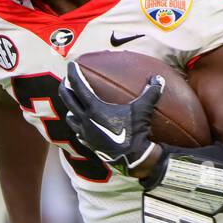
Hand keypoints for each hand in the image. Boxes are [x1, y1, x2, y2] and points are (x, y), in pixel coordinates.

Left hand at [58, 60, 163, 176]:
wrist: (132, 158)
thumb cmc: (135, 132)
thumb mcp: (143, 110)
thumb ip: (150, 92)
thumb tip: (158, 78)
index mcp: (94, 109)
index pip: (79, 86)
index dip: (73, 74)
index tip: (71, 64)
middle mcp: (85, 120)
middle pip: (68, 100)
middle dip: (65, 88)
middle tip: (65, 80)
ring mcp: (85, 133)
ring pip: (70, 118)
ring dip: (70, 108)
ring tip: (71, 103)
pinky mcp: (89, 144)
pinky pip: (78, 132)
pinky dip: (77, 126)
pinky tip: (80, 125)